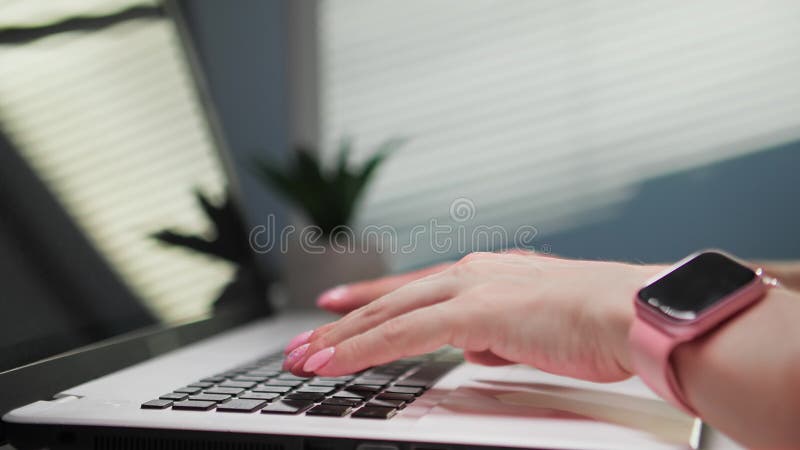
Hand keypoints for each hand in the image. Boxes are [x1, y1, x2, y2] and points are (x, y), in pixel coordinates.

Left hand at [283, 251, 660, 381]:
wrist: (634, 313)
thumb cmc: (598, 322)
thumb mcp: (535, 329)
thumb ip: (497, 336)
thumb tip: (475, 350)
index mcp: (487, 274)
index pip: (415, 290)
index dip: (371, 301)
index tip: (338, 310)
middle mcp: (473, 273)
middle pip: (391, 301)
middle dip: (343, 323)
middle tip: (304, 341)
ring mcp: (472, 288)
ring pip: (388, 315)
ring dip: (342, 338)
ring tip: (304, 356)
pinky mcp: (476, 311)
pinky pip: (405, 334)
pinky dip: (365, 349)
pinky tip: (336, 361)